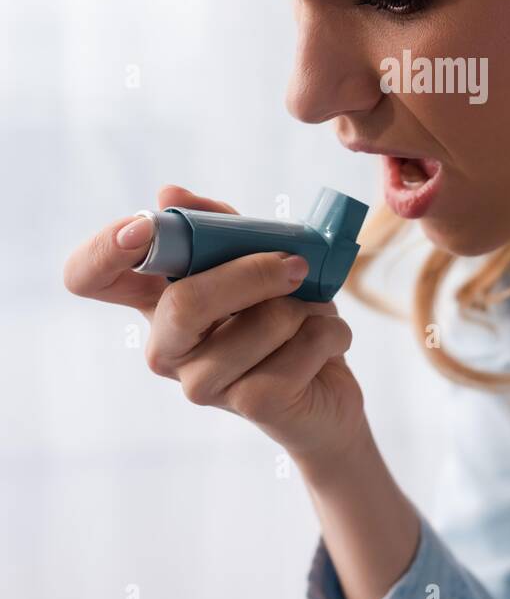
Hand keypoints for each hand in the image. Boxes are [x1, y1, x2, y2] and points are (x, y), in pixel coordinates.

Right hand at [63, 184, 365, 459]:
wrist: (328, 392)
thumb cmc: (285, 314)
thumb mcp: (258, 256)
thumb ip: (218, 224)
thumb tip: (168, 192)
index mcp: (157, 299)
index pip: (88, 276)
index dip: (103, 249)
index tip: (144, 226)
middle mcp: (166, 345)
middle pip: (183, 303)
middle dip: (251, 274)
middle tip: (296, 265)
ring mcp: (201, 383)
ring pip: (257, 325)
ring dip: (307, 307)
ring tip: (314, 315)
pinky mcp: (250, 405)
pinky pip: (297, 350)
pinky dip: (331, 333)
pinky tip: (330, 344)